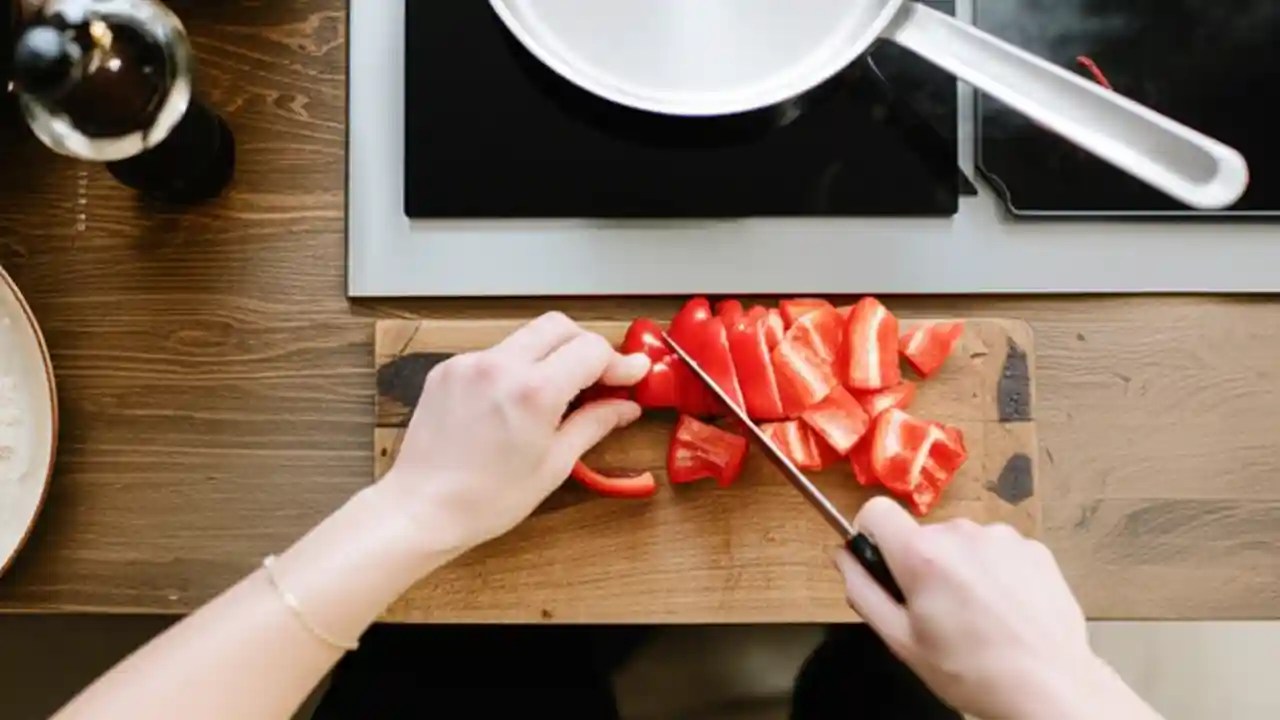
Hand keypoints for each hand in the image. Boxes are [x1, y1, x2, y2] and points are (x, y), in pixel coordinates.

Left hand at [377, 312, 650, 558]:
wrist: (423, 509)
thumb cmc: (485, 499)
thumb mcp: (554, 464)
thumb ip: (592, 424)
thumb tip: (623, 407)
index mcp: (533, 391)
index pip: (590, 349)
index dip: (618, 361)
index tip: (631, 374)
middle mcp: (500, 366)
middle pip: (559, 326)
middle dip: (585, 346)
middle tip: (599, 378)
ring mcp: (469, 364)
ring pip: (525, 337)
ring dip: (549, 356)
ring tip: (557, 395)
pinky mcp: (448, 370)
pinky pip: (494, 355)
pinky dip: (514, 368)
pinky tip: (516, 402)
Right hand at [831, 498, 1160, 719]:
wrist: (1050, 686)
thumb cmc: (973, 671)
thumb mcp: (901, 640)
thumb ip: (863, 590)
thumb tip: (844, 556)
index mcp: (921, 555)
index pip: (875, 510)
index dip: (871, 534)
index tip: (881, 561)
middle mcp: (961, 533)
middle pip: (922, 535)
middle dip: (923, 565)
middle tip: (939, 612)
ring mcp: (1001, 537)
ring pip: (962, 544)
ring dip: (962, 569)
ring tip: (978, 615)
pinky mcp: (1033, 548)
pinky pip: (998, 550)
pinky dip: (996, 573)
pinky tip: (1006, 610)